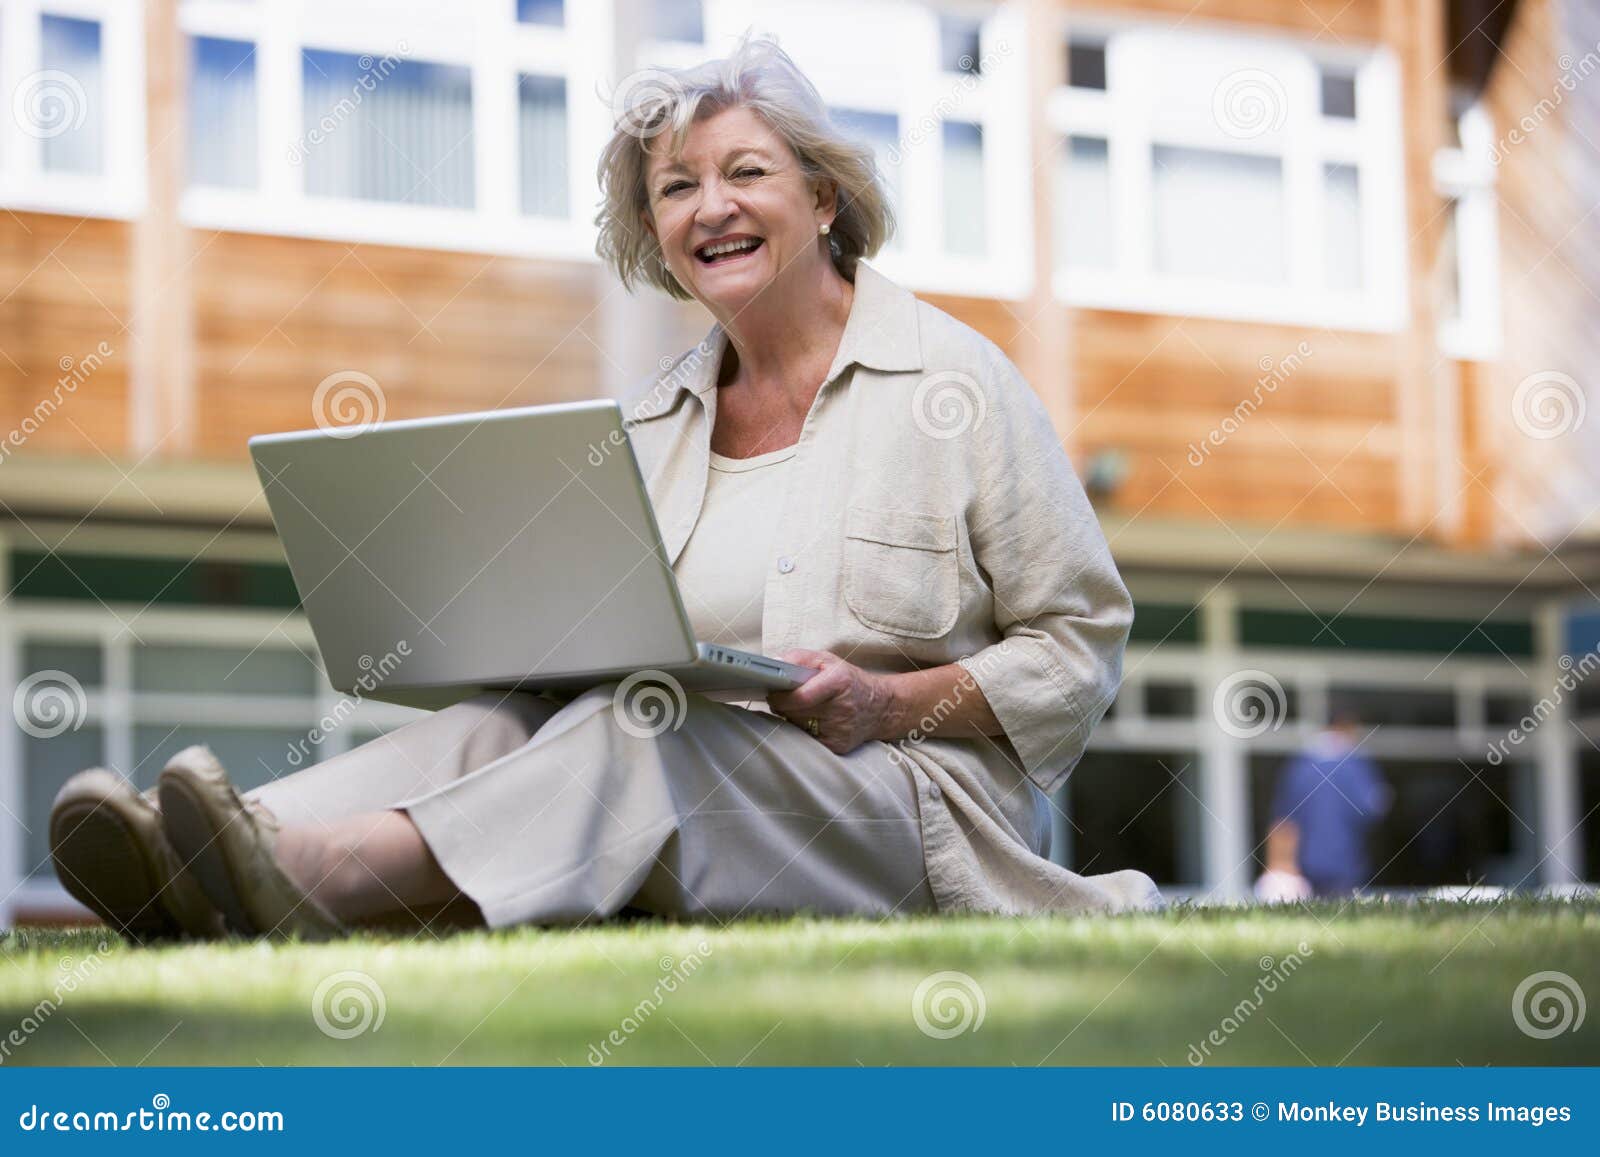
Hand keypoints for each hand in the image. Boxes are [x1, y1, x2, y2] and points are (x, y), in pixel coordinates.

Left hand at [767, 649, 897, 753]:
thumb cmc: (849, 681)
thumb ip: (799, 658)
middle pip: (796, 713)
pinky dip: (804, 730)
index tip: (773, 694)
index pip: (800, 697)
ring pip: (799, 727)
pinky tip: (812, 721)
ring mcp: (840, 730)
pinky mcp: (838, 746)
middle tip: (783, 700)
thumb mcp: (827, 660)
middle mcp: (842, 708)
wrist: (880, 707)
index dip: (781, 697)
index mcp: (839, 682)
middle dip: (783, 707)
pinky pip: (808, 739)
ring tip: (803, 708)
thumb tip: (775, 664)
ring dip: (794, 718)